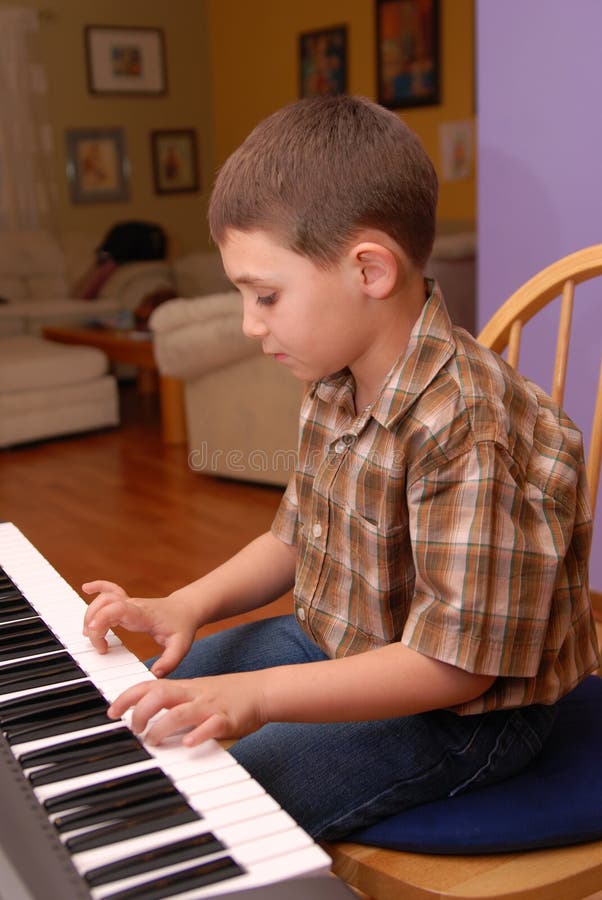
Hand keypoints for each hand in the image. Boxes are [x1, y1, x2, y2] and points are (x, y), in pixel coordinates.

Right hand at [82, 580, 197, 676]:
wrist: (186, 610)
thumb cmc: (182, 627)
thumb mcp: (181, 646)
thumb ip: (169, 661)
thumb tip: (154, 674)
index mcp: (144, 614)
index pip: (118, 609)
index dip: (102, 619)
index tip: (96, 637)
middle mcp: (133, 606)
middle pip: (105, 605)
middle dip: (94, 625)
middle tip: (100, 648)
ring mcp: (129, 603)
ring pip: (104, 599)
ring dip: (91, 615)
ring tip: (92, 636)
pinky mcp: (127, 603)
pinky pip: (110, 590)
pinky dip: (98, 587)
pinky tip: (87, 588)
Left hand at [107, 672, 267, 746]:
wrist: (259, 691)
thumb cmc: (224, 696)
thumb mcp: (194, 695)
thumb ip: (171, 705)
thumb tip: (144, 721)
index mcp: (183, 688)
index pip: (149, 686)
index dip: (127, 697)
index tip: (111, 711)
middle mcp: (193, 695)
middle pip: (160, 695)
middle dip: (140, 712)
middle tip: (134, 730)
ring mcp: (209, 706)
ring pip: (180, 712)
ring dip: (161, 727)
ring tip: (153, 741)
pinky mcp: (227, 719)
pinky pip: (211, 725)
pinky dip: (198, 734)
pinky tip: (189, 743)